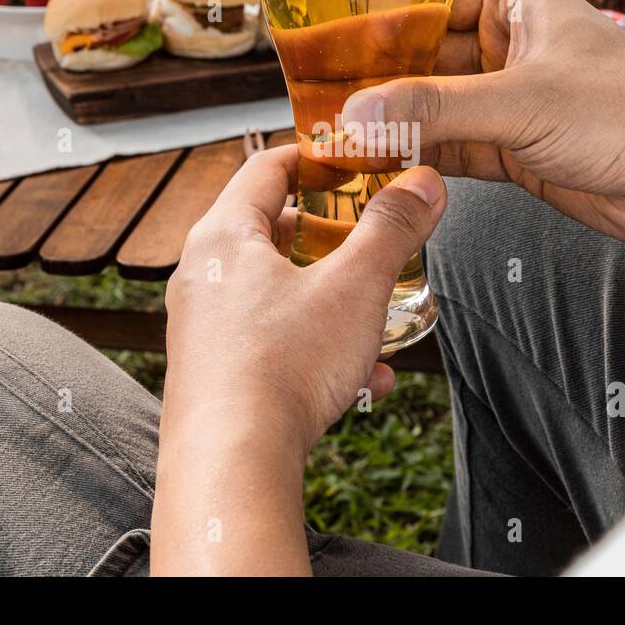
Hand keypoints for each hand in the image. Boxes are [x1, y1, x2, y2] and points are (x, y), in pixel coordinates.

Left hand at [162, 143, 446, 455]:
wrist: (231, 467)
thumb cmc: (281, 369)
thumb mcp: (356, 287)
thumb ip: (392, 229)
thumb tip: (422, 184)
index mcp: (224, 236)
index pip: (266, 167)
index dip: (315, 157)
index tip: (354, 161)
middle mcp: (203, 276)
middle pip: (271, 231)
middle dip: (331, 237)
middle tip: (372, 239)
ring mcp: (202, 328)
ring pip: (276, 294)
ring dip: (331, 300)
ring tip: (377, 319)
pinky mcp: (212, 375)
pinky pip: (271, 345)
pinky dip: (316, 350)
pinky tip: (364, 378)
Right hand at [341, 0, 624, 248]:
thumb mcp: (521, 102)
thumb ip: (434, 110)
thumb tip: (359, 112)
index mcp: (518, 5)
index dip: (377, 18)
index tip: (325, 36)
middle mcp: (511, 47)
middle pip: (423, 58)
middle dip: (376, 80)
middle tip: (319, 94)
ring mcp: (511, 101)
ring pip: (433, 108)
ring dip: (392, 124)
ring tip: (334, 133)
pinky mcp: (515, 149)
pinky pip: (451, 148)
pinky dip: (417, 158)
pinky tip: (376, 164)